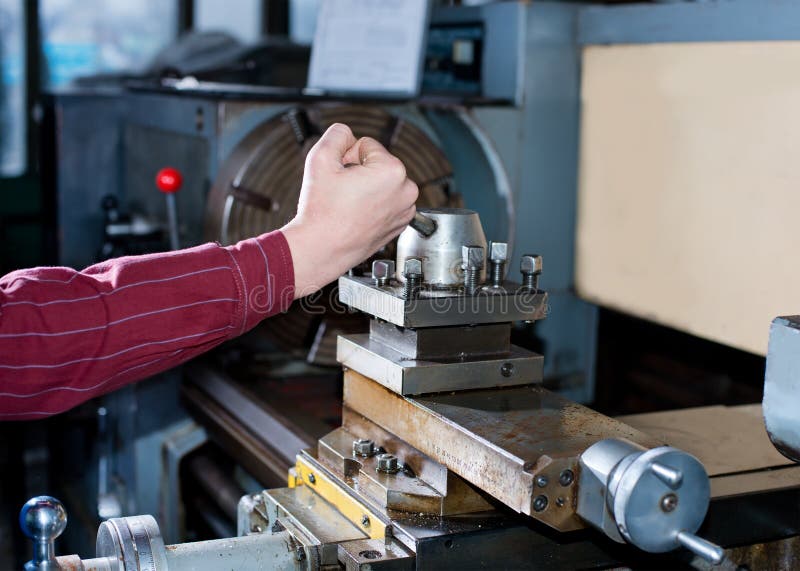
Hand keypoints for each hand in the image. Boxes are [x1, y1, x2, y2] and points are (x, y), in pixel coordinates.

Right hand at [282, 123, 418, 297]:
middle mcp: (406, 190)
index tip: (339, 176)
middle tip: (342, 192)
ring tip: (349, 204)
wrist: (321, 249)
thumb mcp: (320, 158)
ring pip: (381, 183)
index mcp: (393, 171)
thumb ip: (336, 134)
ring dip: (366, 188)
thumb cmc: (322, 211)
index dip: (347, 156)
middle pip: (377, 163)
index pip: (367, 145)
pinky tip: (356, 215)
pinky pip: (386, 202)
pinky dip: (372, 205)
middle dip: (359, 172)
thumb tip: (346, 133)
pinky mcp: (400, 224)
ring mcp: (405, 210)